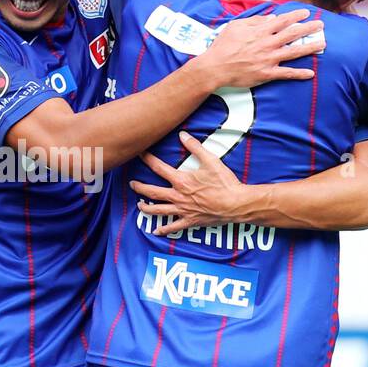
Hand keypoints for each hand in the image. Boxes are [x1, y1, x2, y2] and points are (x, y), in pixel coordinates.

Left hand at [131, 132, 247, 234]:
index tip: (140, 154)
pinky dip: (164, 229)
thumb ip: (195, 147)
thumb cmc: (224, 182)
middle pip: (152, 192)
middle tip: (132, 184)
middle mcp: (178, 196)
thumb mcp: (211, 161)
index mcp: (181, 181)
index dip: (148, 160)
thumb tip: (183, 135)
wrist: (235, 203)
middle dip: (140, 187)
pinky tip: (156, 231)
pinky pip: (174, 227)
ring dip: (147, 208)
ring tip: (139, 206)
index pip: (158, 168)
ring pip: (158, 210)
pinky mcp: (190, 221)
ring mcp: (183, 210)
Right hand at [196, 8, 322, 89]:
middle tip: (321, 25)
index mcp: (260, 31)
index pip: (282, 21)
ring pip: (294, 52)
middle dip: (308, 28)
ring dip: (310, 47)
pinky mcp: (267, 74)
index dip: (295, 16)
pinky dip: (299, 74)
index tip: (306, 13)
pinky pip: (286, 74)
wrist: (215, 67)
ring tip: (322, 44)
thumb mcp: (236, 26)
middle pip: (293, 34)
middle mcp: (267, 44)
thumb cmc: (223, 46)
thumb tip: (271, 18)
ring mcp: (269, 59)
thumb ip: (254, 21)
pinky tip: (311, 73)